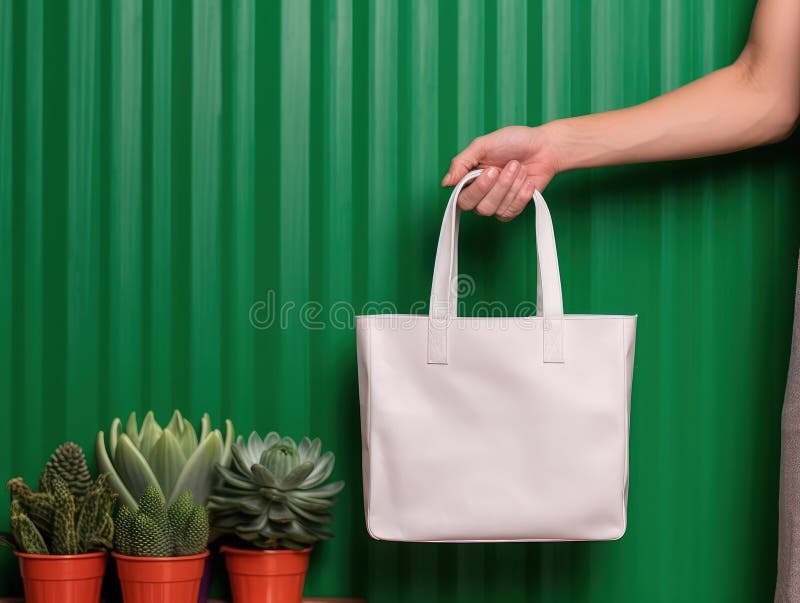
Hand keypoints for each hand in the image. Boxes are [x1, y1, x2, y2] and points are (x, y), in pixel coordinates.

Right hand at [441, 125, 560, 220]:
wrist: (543, 148)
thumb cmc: (513, 142)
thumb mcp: (483, 145)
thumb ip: (461, 163)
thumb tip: (445, 183)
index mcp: (469, 179)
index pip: (462, 199)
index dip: (478, 188)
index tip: (492, 170)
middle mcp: (480, 195)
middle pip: (479, 208)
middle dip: (499, 187)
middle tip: (511, 166)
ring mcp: (496, 204)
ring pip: (496, 209)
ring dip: (512, 186)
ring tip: (520, 168)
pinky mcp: (511, 209)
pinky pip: (511, 212)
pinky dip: (522, 195)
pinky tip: (527, 181)